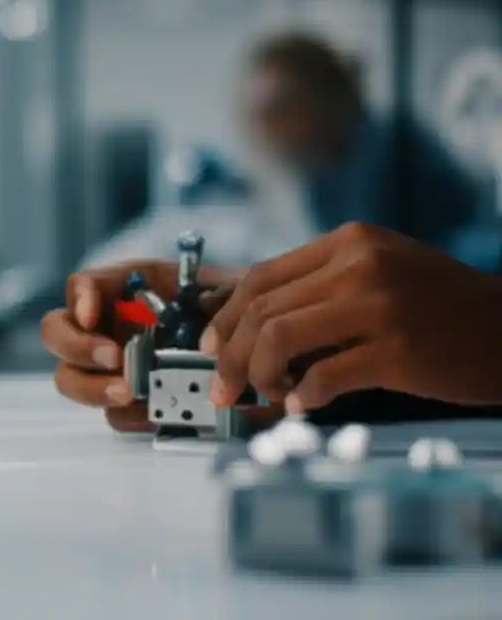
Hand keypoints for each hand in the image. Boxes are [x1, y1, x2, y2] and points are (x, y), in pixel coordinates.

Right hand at [42, 260, 235, 430]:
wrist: (256, 356)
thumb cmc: (236, 316)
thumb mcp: (232, 293)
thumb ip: (219, 295)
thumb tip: (209, 303)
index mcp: (128, 289)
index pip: (84, 284)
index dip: (80, 297)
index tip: (90, 315)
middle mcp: (108, 326)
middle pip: (58, 332)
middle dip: (78, 347)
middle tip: (114, 359)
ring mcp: (111, 368)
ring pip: (72, 378)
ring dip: (95, 388)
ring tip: (130, 393)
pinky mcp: (128, 403)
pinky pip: (113, 414)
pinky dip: (132, 415)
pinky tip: (156, 413)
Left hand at [204, 222, 501, 413]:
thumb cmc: (438, 306)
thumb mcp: (378, 271)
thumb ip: (318, 286)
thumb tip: (243, 321)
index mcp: (348, 242)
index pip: (259, 277)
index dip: (223, 317)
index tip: (210, 346)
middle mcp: (359, 266)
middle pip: (261, 311)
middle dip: (229, 355)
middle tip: (223, 386)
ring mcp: (379, 307)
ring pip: (278, 341)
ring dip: (260, 376)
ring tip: (271, 394)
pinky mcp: (396, 351)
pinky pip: (323, 377)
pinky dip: (302, 397)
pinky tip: (304, 405)